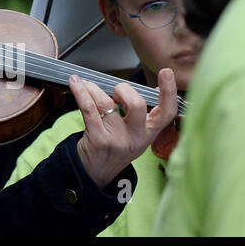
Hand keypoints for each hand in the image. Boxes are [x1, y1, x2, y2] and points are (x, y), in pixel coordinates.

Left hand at [71, 69, 177, 189]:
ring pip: (107, 103)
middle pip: (138, 105)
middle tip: (115, 91)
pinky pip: (89, 109)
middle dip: (124, 89)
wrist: (95, 173)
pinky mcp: (98, 139)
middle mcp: (136, 137)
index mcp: (149, 133)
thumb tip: (148, 88)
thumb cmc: (115, 146)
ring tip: (85, 85)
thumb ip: (142, 115)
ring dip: (93, 89)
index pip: (167, 113)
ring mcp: (117, 139)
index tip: (166, 72)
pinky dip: (80, 92)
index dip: (169, 92)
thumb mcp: (136, 135)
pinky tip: (75, 83)